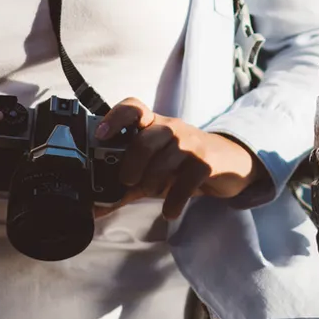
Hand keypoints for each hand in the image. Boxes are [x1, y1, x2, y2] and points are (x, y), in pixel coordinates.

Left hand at [99, 97, 261, 220]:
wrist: (227, 162)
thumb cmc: (181, 164)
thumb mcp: (152, 171)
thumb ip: (124, 189)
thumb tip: (91, 210)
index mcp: (153, 124)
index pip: (133, 108)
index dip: (115, 118)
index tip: (101, 135)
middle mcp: (171, 128)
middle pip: (146, 139)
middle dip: (133, 164)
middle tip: (127, 182)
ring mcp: (191, 143)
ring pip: (165, 159)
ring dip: (153, 183)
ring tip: (152, 193)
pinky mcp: (206, 162)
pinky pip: (185, 181)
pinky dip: (173, 200)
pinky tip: (169, 210)